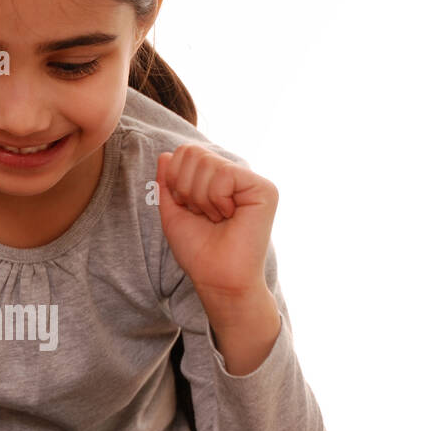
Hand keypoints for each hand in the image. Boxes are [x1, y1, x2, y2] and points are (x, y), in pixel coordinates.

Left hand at [156, 145, 278, 299]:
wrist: (217, 278)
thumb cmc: (198, 251)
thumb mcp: (173, 212)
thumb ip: (167, 183)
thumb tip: (165, 154)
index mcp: (216, 180)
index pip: (186, 152)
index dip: (175, 179)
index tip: (187, 208)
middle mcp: (236, 176)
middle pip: (193, 152)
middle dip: (185, 188)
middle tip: (202, 214)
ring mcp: (251, 181)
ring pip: (207, 162)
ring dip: (201, 198)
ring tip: (216, 218)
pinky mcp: (264, 189)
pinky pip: (225, 174)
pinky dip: (216, 199)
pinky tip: (228, 216)